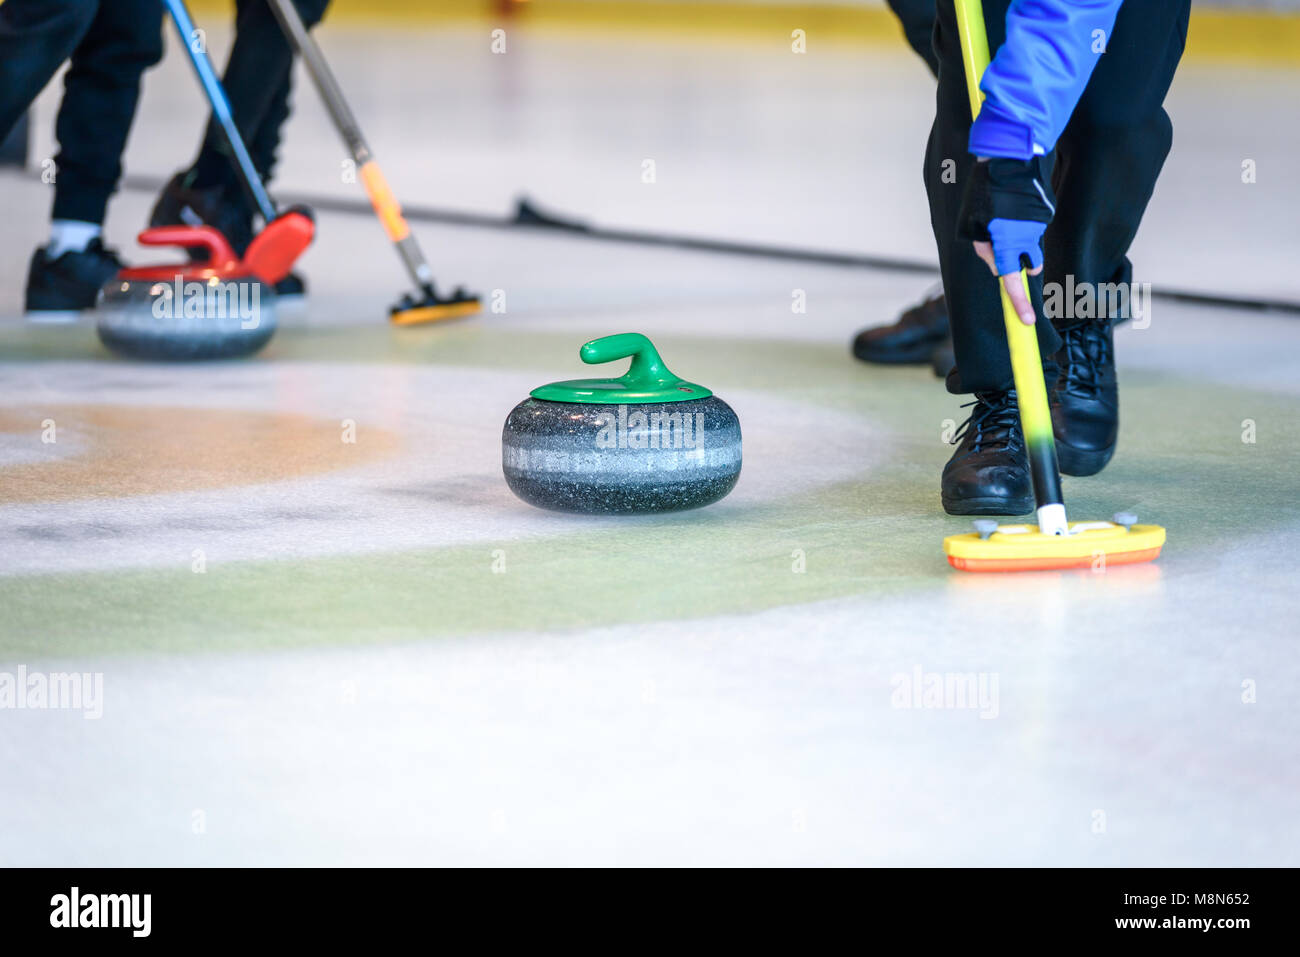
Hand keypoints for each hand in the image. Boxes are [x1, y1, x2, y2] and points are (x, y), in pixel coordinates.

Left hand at [958, 156, 1055, 324]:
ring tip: (1006, 214)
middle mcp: (1026, 238)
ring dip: (1021, 239)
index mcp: (1005, 243)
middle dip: (1023, 265)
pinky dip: (1026, 222)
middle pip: (1029, 265)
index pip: (1011, 281)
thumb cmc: (985, 193)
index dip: (1019, 303)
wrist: (1009, 159)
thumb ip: (984, 250)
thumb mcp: (972, 225)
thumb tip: (996, 269)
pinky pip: (1035, 226)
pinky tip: (1015, 204)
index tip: (1028, 321)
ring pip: (1031, 244)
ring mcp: (1039, 225)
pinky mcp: (1046, 213)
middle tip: (1010, 248)